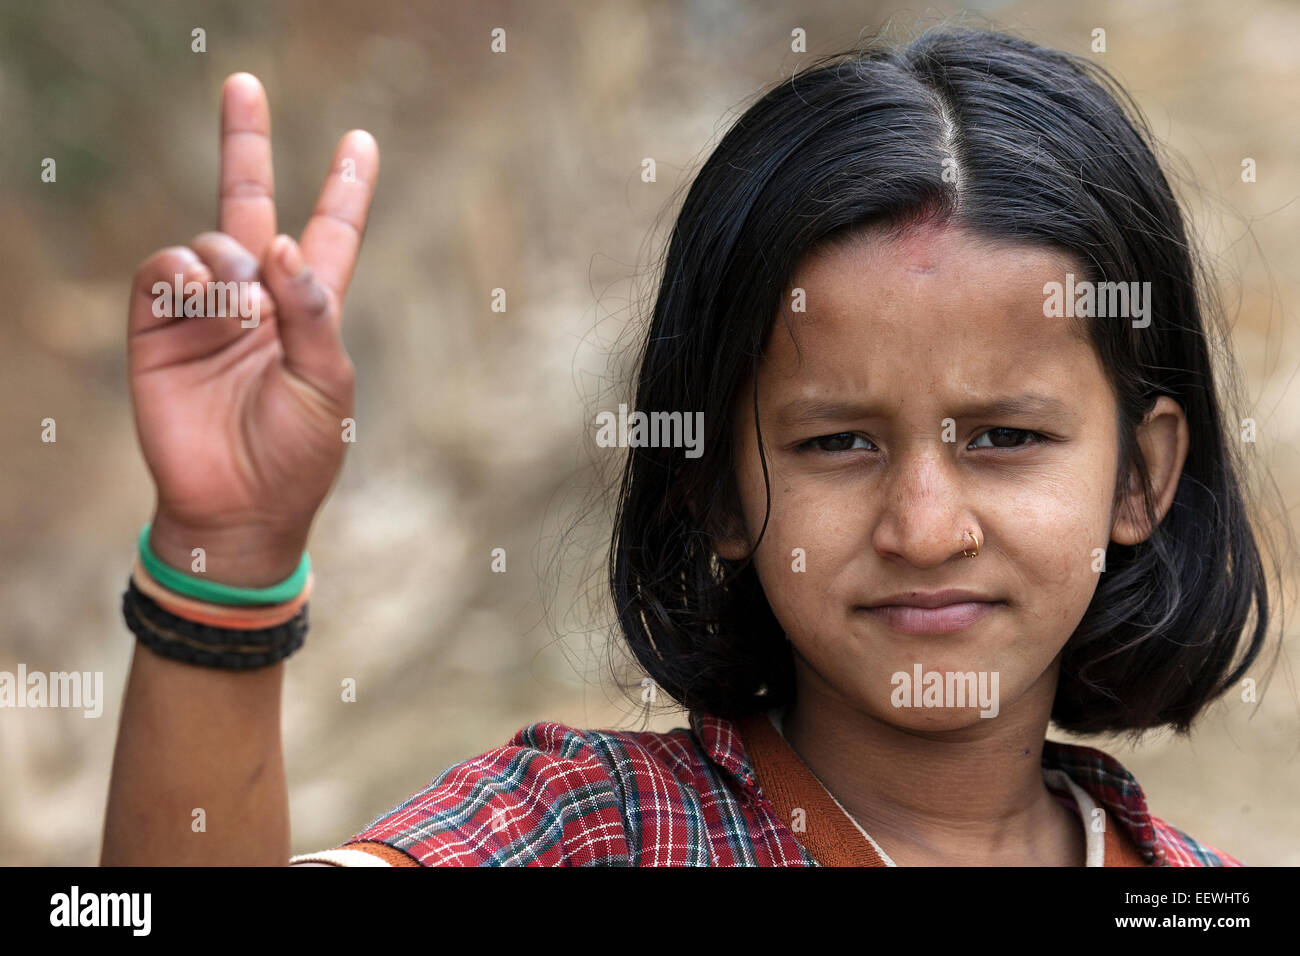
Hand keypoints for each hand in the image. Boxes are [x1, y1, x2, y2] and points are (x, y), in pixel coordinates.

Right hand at [127, 74, 378, 584]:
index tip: (360, 141)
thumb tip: (281, 241)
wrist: (236, 510)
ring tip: (241, 307)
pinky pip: (164, 270)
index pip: (330, 235)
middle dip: (246, 143)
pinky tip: (205, 295)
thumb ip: (313, 311)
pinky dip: (183, 271)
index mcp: (310, 312)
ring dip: (229, 260)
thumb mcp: (329, 385)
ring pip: (210, 240)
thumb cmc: (298, 455)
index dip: (344, 189)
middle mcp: (258, 301)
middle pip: (251, 205)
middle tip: (245, 84)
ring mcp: (206, 311)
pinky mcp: (158, 328)